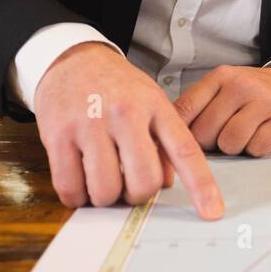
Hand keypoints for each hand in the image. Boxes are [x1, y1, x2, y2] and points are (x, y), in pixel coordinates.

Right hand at [32, 41, 222, 215]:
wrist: (72, 59)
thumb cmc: (116, 86)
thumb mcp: (150, 101)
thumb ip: (164, 140)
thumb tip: (168, 182)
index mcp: (155, 105)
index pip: (185, 150)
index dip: (201, 185)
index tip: (212, 211)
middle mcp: (125, 113)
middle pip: (144, 181)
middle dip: (137, 194)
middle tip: (127, 182)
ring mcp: (90, 124)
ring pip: (106, 190)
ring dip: (104, 196)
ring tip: (101, 176)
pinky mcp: (58, 136)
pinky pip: (71, 188)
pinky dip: (77, 195)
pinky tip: (79, 178)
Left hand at [172, 64, 270, 156]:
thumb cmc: (250, 93)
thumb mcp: (222, 88)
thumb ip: (196, 107)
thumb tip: (164, 136)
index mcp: (221, 77)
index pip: (186, 108)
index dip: (178, 133)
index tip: (177, 144)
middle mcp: (241, 85)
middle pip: (206, 132)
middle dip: (209, 142)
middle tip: (219, 136)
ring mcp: (264, 101)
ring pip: (230, 143)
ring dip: (233, 147)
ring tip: (241, 135)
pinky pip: (256, 149)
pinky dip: (254, 149)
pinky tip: (258, 135)